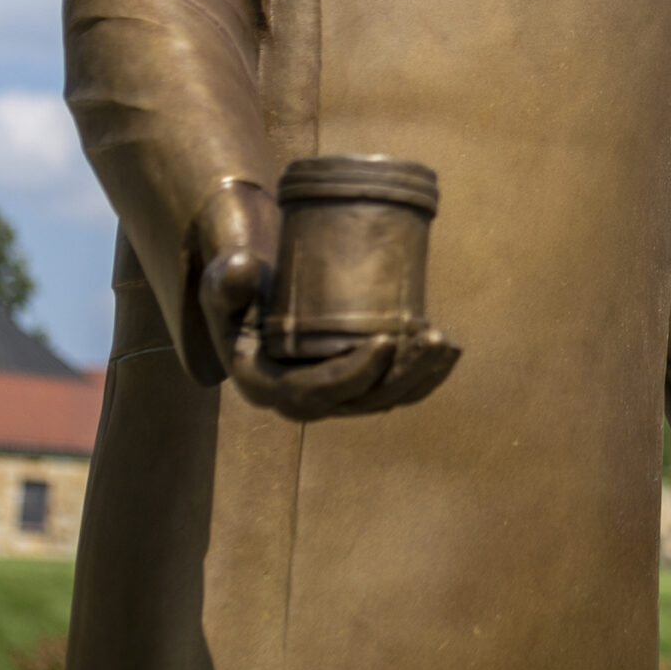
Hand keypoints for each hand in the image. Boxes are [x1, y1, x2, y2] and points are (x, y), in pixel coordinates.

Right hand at [190, 182, 459, 420]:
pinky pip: (394, 388)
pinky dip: (425, 375)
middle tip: (434, 338)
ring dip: (421, 377)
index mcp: (266, 387)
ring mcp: (332, 394)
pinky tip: (450, 351)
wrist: (252, 290)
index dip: (354, 376)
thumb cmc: (238, 285)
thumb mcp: (221, 281)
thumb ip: (225, 280)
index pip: (316, 394)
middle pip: (361, 401)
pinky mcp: (355, 381)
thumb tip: (242, 268)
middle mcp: (301, 400)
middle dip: (403, 376)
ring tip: (448, 345)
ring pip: (384, 398)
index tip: (385, 342)